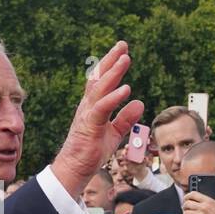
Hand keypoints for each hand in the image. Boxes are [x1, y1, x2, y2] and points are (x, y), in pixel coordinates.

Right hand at [51, 41, 144, 197]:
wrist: (75, 168)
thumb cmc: (91, 151)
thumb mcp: (114, 133)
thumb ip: (125, 118)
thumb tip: (139, 102)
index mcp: (93, 106)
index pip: (102, 81)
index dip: (111, 65)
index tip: (123, 52)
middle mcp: (88, 106)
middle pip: (98, 78)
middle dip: (111, 60)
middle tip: (123, 45)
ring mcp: (87, 114)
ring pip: (100, 88)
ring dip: (113, 73)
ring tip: (125, 59)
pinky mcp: (89, 126)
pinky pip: (102, 108)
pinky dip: (114, 97)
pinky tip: (126, 88)